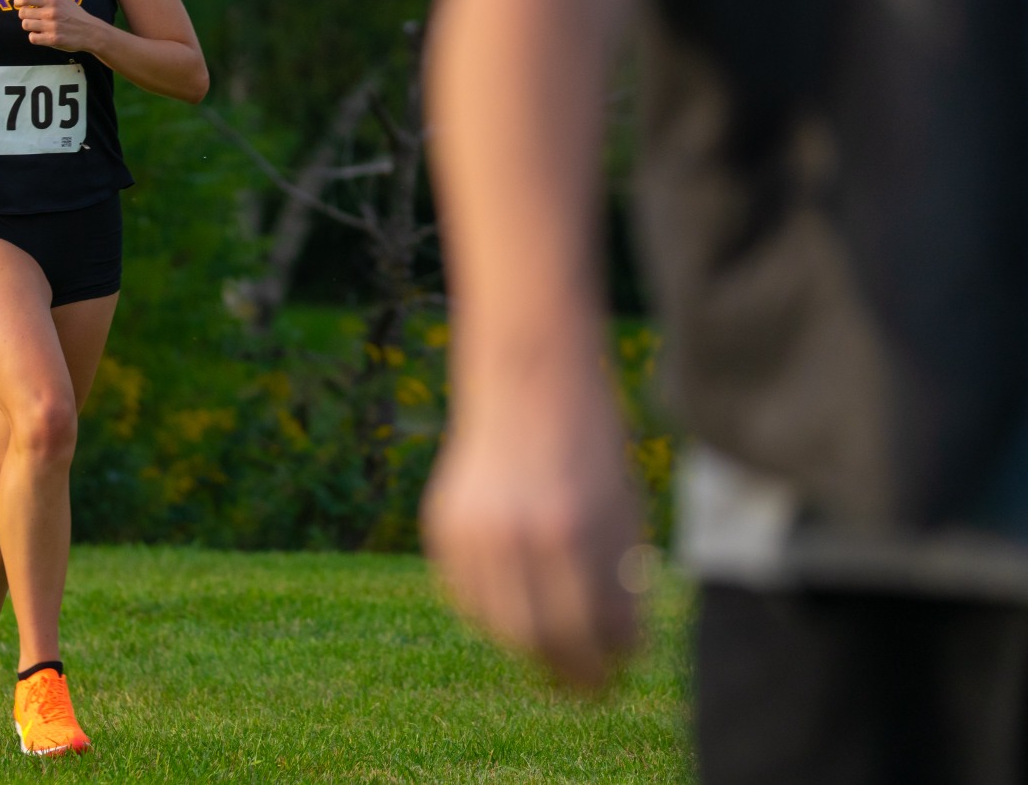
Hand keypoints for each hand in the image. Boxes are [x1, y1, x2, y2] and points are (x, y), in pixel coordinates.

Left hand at [17, 0, 102, 52]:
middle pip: (22, 13)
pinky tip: (41, 34)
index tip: (19, 4)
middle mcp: (51, 13)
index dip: (18, 1)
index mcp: (52, 0)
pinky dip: (35, 36)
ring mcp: (51, 27)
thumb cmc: (74, 13)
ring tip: (38, 25)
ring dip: (30, 26)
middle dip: (24, 14)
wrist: (90, 31)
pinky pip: (32, 38)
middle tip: (32, 16)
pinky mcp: (52, 40)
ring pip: (26, 25)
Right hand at [422, 342, 641, 688]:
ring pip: (497, 624)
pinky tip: (520, 609)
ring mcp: (470, 531)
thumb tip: (621, 650)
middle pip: (537, 640)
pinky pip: (468, 594)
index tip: (614, 682)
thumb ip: (618, 579)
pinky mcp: (442, 526)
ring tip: (557, 652)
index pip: (587, 633)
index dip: (603, 667)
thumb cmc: (589, 442)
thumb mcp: (620, 510)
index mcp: (570, 533)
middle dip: (567, 671)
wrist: (528, 376)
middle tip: (588, 688)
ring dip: (530, 647)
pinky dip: (495, 612)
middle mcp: (513, 536)